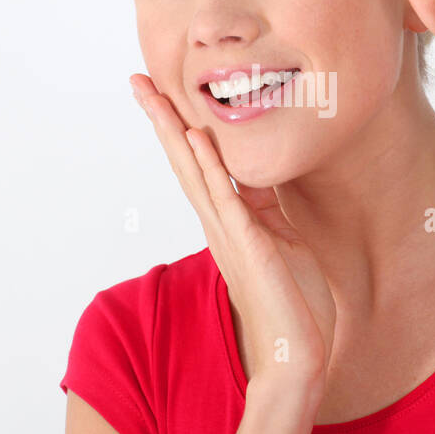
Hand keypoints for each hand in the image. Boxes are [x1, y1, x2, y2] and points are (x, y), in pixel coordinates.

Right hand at [130, 73, 335, 396]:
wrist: (297, 353)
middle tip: (137, 80)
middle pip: (183, 161)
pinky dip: (211, 167)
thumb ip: (263, 208)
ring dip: (175, 131)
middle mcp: (219, 224)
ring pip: (195, 172)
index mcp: (228, 221)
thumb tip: (254, 175)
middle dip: (162, 119)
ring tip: (154, 95)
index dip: (179, 128)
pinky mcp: (250, 246)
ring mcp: (231, 234)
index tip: (160, 93)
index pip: (197, 164)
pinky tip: (199, 137)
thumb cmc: (294, 301)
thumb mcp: (280, 239)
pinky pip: (227, 198)